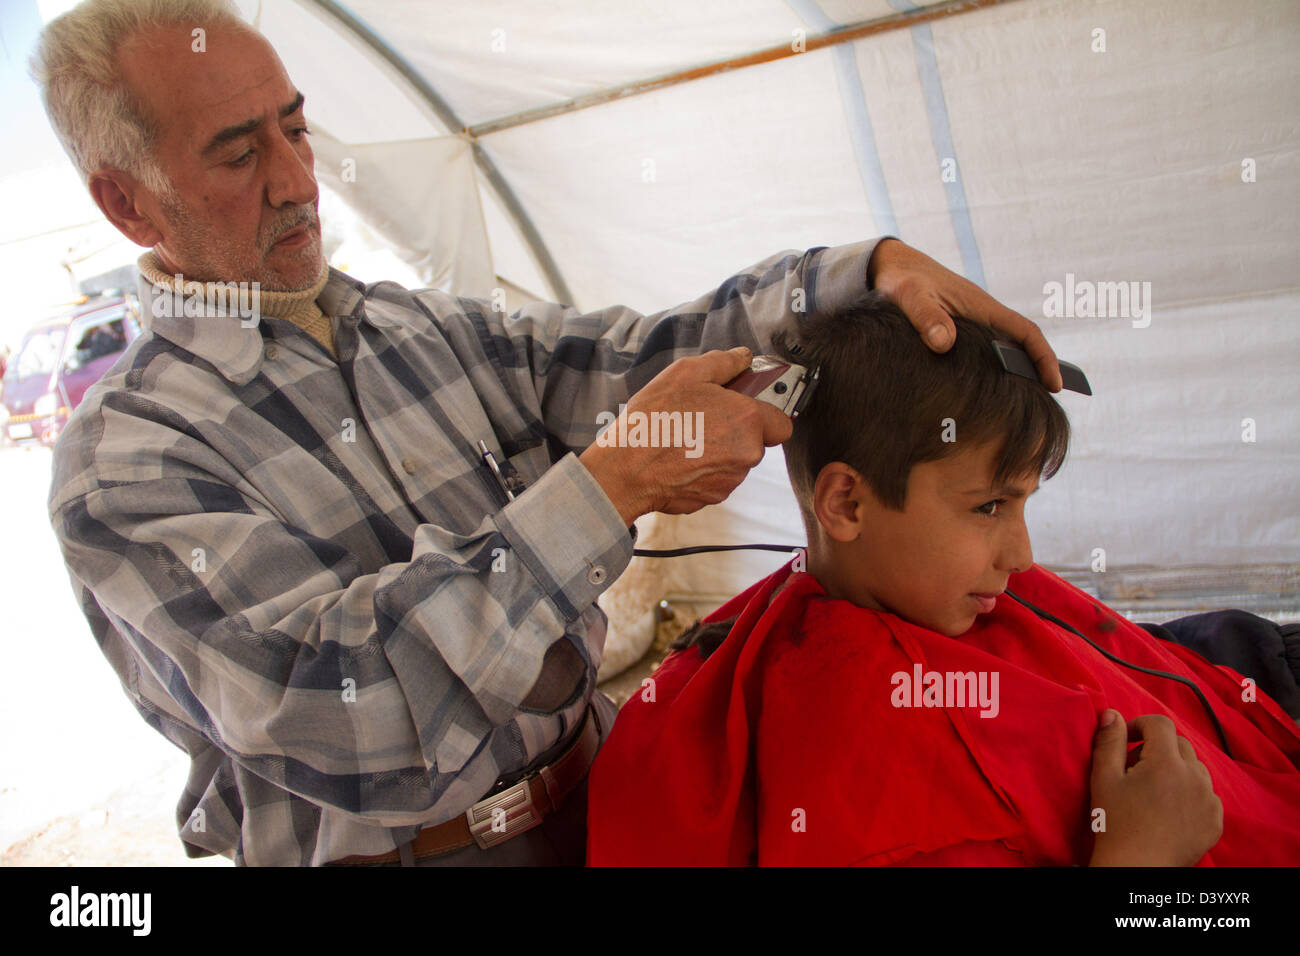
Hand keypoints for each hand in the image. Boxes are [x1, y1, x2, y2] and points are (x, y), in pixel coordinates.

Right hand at [579, 346, 791, 524]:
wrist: (626, 470)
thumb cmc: (655, 419)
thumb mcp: (685, 373)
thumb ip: (723, 362)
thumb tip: (744, 357)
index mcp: (747, 420)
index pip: (782, 424)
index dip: (765, 415)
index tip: (745, 410)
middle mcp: (747, 453)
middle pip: (755, 442)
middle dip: (735, 432)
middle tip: (703, 419)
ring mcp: (731, 479)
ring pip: (735, 462)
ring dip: (719, 451)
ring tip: (685, 439)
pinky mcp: (713, 497)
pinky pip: (716, 479)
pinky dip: (702, 470)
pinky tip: (678, 459)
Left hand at [867, 238, 1063, 391]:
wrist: (889, 264)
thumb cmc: (901, 278)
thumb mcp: (910, 296)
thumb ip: (926, 317)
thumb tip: (945, 344)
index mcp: (982, 307)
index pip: (1025, 333)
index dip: (1044, 358)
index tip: (1054, 385)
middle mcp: (982, 315)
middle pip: (1020, 345)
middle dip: (1035, 372)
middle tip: (1042, 407)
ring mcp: (971, 322)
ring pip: (1001, 349)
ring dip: (1013, 373)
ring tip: (1016, 407)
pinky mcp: (956, 328)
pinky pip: (983, 350)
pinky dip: (991, 369)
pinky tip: (983, 392)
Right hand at [1087, 711, 1222, 865]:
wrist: (1137, 868)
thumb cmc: (1114, 823)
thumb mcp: (1103, 778)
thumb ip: (1108, 741)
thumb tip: (1111, 713)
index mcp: (1167, 763)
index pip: (1160, 724)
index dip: (1139, 724)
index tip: (1125, 739)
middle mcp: (1195, 777)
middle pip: (1179, 744)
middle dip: (1156, 747)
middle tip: (1133, 768)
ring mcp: (1209, 800)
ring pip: (1195, 768)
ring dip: (1175, 769)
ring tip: (1152, 789)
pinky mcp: (1215, 821)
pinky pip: (1205, 793)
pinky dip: (1189, 792)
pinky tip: (1169, 808)